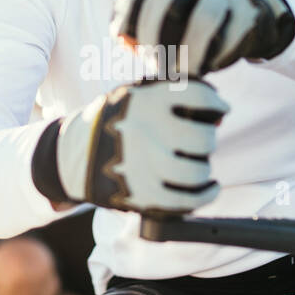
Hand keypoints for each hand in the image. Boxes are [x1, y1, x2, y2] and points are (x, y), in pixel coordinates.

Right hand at [37, 78, 229, 214]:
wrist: (73, 156)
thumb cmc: (114, 122)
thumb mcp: (133, 95)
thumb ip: (171, 96)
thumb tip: (218, 114)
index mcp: (144, 101)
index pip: (198, 96)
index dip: (216, 102)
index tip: (221, 108)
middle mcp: (144, 131)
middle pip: (203, 139)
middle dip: (206, 140)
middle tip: (199, 142)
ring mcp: (142, 165)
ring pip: (197, 171)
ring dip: (203, 169)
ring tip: (198, 165)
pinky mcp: (141, 195)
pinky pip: (187, 200)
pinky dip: (205, 195)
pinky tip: (209, 188)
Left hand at [109, 0, 294, 77]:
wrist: (247, 8)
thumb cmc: (191, 18)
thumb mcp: (163, 17)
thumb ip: (138, 29)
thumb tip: (123, 41)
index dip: (126, 12)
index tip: (118, 37)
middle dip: (153, 34)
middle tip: (152, 63)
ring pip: (203, 18)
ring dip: (187, 50)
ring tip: (178, 74)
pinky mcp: (246, 12)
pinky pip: (229, 36)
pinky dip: (214, 57)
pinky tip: (204, 69)